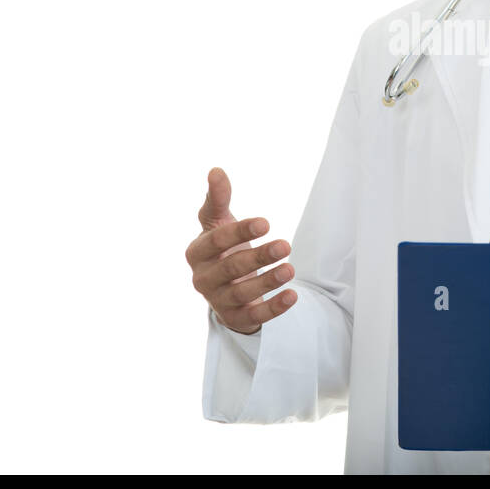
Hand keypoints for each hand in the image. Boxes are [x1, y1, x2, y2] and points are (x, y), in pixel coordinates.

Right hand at [185, 167, 297, 334]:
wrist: (225, 287)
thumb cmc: (222, 248)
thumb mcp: (218, 223)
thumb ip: (218, 199)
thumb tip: (216, 170)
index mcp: (196, 252)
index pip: (216, 241)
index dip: (240, 232)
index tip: (266, 222)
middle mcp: (203, 278)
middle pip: (231, 268)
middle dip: (259, 256)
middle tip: (286, 245)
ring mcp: (218, 301)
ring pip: (243, 293)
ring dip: (267, 281)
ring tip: (291, 269)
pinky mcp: (236, 318)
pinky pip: (255, 316)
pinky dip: (274, 307)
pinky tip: (292, 296)